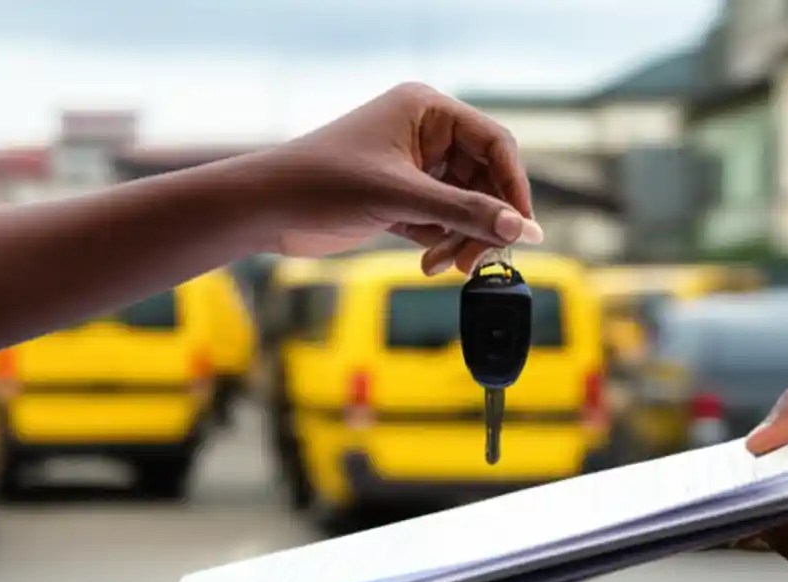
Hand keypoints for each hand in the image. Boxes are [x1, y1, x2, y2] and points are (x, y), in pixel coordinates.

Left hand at [258, 82, 542, 273]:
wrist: (265, 209)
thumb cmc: (323, 184)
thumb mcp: (401, 198)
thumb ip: (466, 213)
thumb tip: (523, 230)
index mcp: (427, 110)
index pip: (495, 143)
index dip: (514, 186)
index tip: (523, 228)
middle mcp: (424, 133)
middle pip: (484, 179)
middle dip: (484, 221)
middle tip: (478, 259)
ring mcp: (413, 167)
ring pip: (465, 205)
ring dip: (462, 238)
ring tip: (445, 265)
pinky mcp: (401, 198)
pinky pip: (443, 220)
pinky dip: (443, 242)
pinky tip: (429, 262)